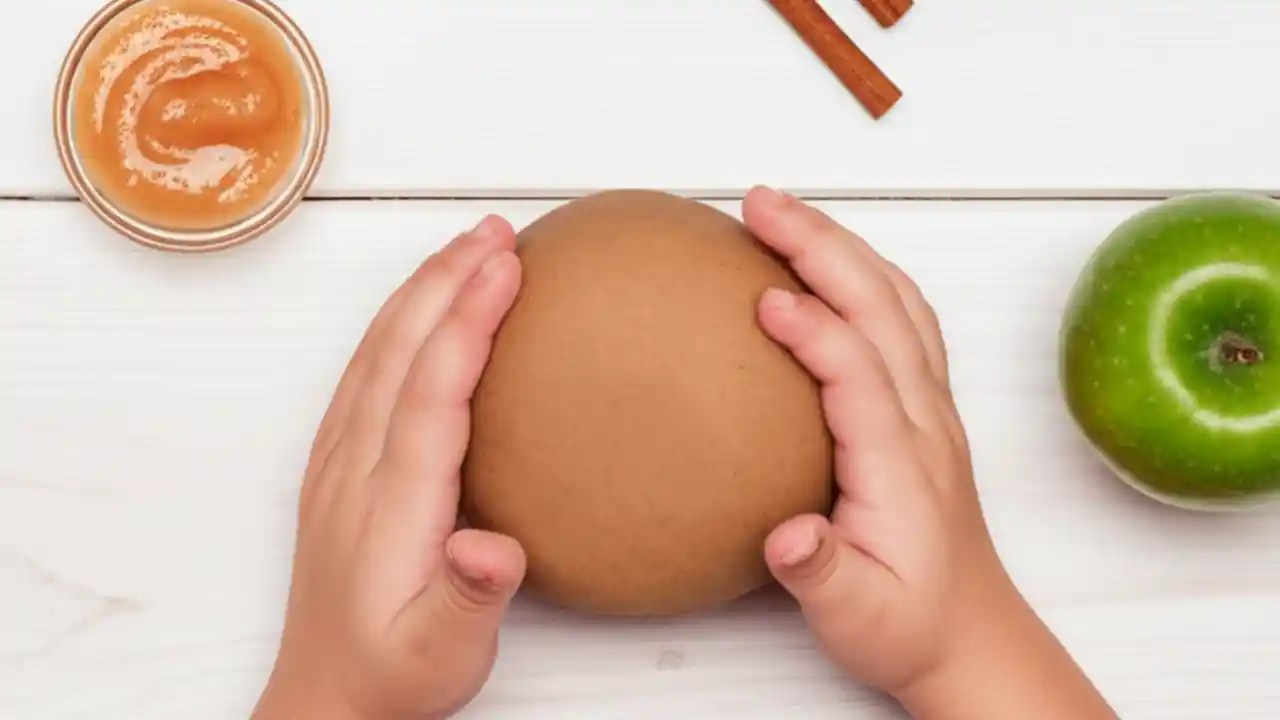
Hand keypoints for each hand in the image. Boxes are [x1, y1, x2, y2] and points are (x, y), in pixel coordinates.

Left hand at [254, 217, 526, 719]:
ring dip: (421, 290)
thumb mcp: (443, 653)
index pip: (432, 389)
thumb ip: (468, 597)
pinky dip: (396, 324)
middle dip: (448, 279)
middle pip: (400, 350)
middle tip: (497, 231)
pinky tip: (417, 310)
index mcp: (394, 504)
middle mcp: (359, 469)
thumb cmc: (393, 672)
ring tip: (466, 249)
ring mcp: (341, 463)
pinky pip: (364, 373)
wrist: (327, 698)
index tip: (506, 266)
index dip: (468, 321)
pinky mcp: (339, 467)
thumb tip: (490, 547)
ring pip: (377, 353)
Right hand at [743, 187, 1114, 718]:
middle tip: (760, 203)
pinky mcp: (923, 409)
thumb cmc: (907, 626)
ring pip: (897, 301)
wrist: (968, 636)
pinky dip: (867, 272)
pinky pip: (903, 319)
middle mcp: (923, 422)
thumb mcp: (857, 618)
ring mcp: (929, 409)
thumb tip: (789, 535)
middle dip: (822, 246)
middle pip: (882, 308)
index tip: (762, 298)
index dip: (815, 330)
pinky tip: (834, 262)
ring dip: (844, 245)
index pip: (860, 374)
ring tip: (785, 211)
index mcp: (901, 466)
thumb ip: (822, 574)